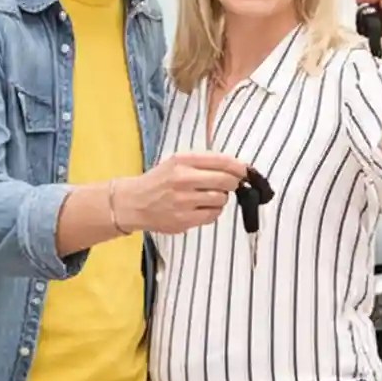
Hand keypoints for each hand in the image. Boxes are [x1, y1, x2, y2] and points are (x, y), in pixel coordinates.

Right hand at [114, 152, 247, 234]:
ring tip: (207, 197)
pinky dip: (213, 212)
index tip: (247, 172)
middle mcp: (183, 179)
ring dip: (220, 199)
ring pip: (221, 200)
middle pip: (226, 181)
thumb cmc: (159, 181)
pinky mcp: (184, 220)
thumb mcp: (177, 162)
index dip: (240, 167)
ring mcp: (183, 201)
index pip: (222, 161)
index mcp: (183, 161)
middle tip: (228, 185)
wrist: (134, 203)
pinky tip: (201, 208)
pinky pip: (213, 216)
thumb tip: (238, 169)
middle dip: (232, 184)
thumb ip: (204, 163)